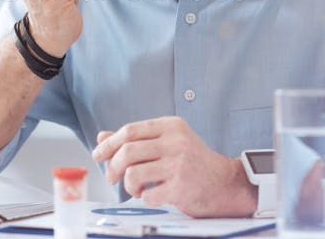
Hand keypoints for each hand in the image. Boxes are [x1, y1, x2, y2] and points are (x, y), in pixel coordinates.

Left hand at [91, 116, 257, 216]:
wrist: (226, 183)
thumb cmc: (193, 162)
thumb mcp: (167, 142)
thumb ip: (136, 139)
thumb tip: (102, 136)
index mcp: (170, 126)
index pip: (130, 130)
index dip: (109, 143)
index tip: (98, 154)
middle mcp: (175, 141)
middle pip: (127, 151)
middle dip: (113, 166)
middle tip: (111, 177)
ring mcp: (178, 164)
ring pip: (133, 173)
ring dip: (128, 185)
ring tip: (136, 188)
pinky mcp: (180, 187)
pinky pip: (147, 194)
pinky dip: (144, 197)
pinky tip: (152, 195)